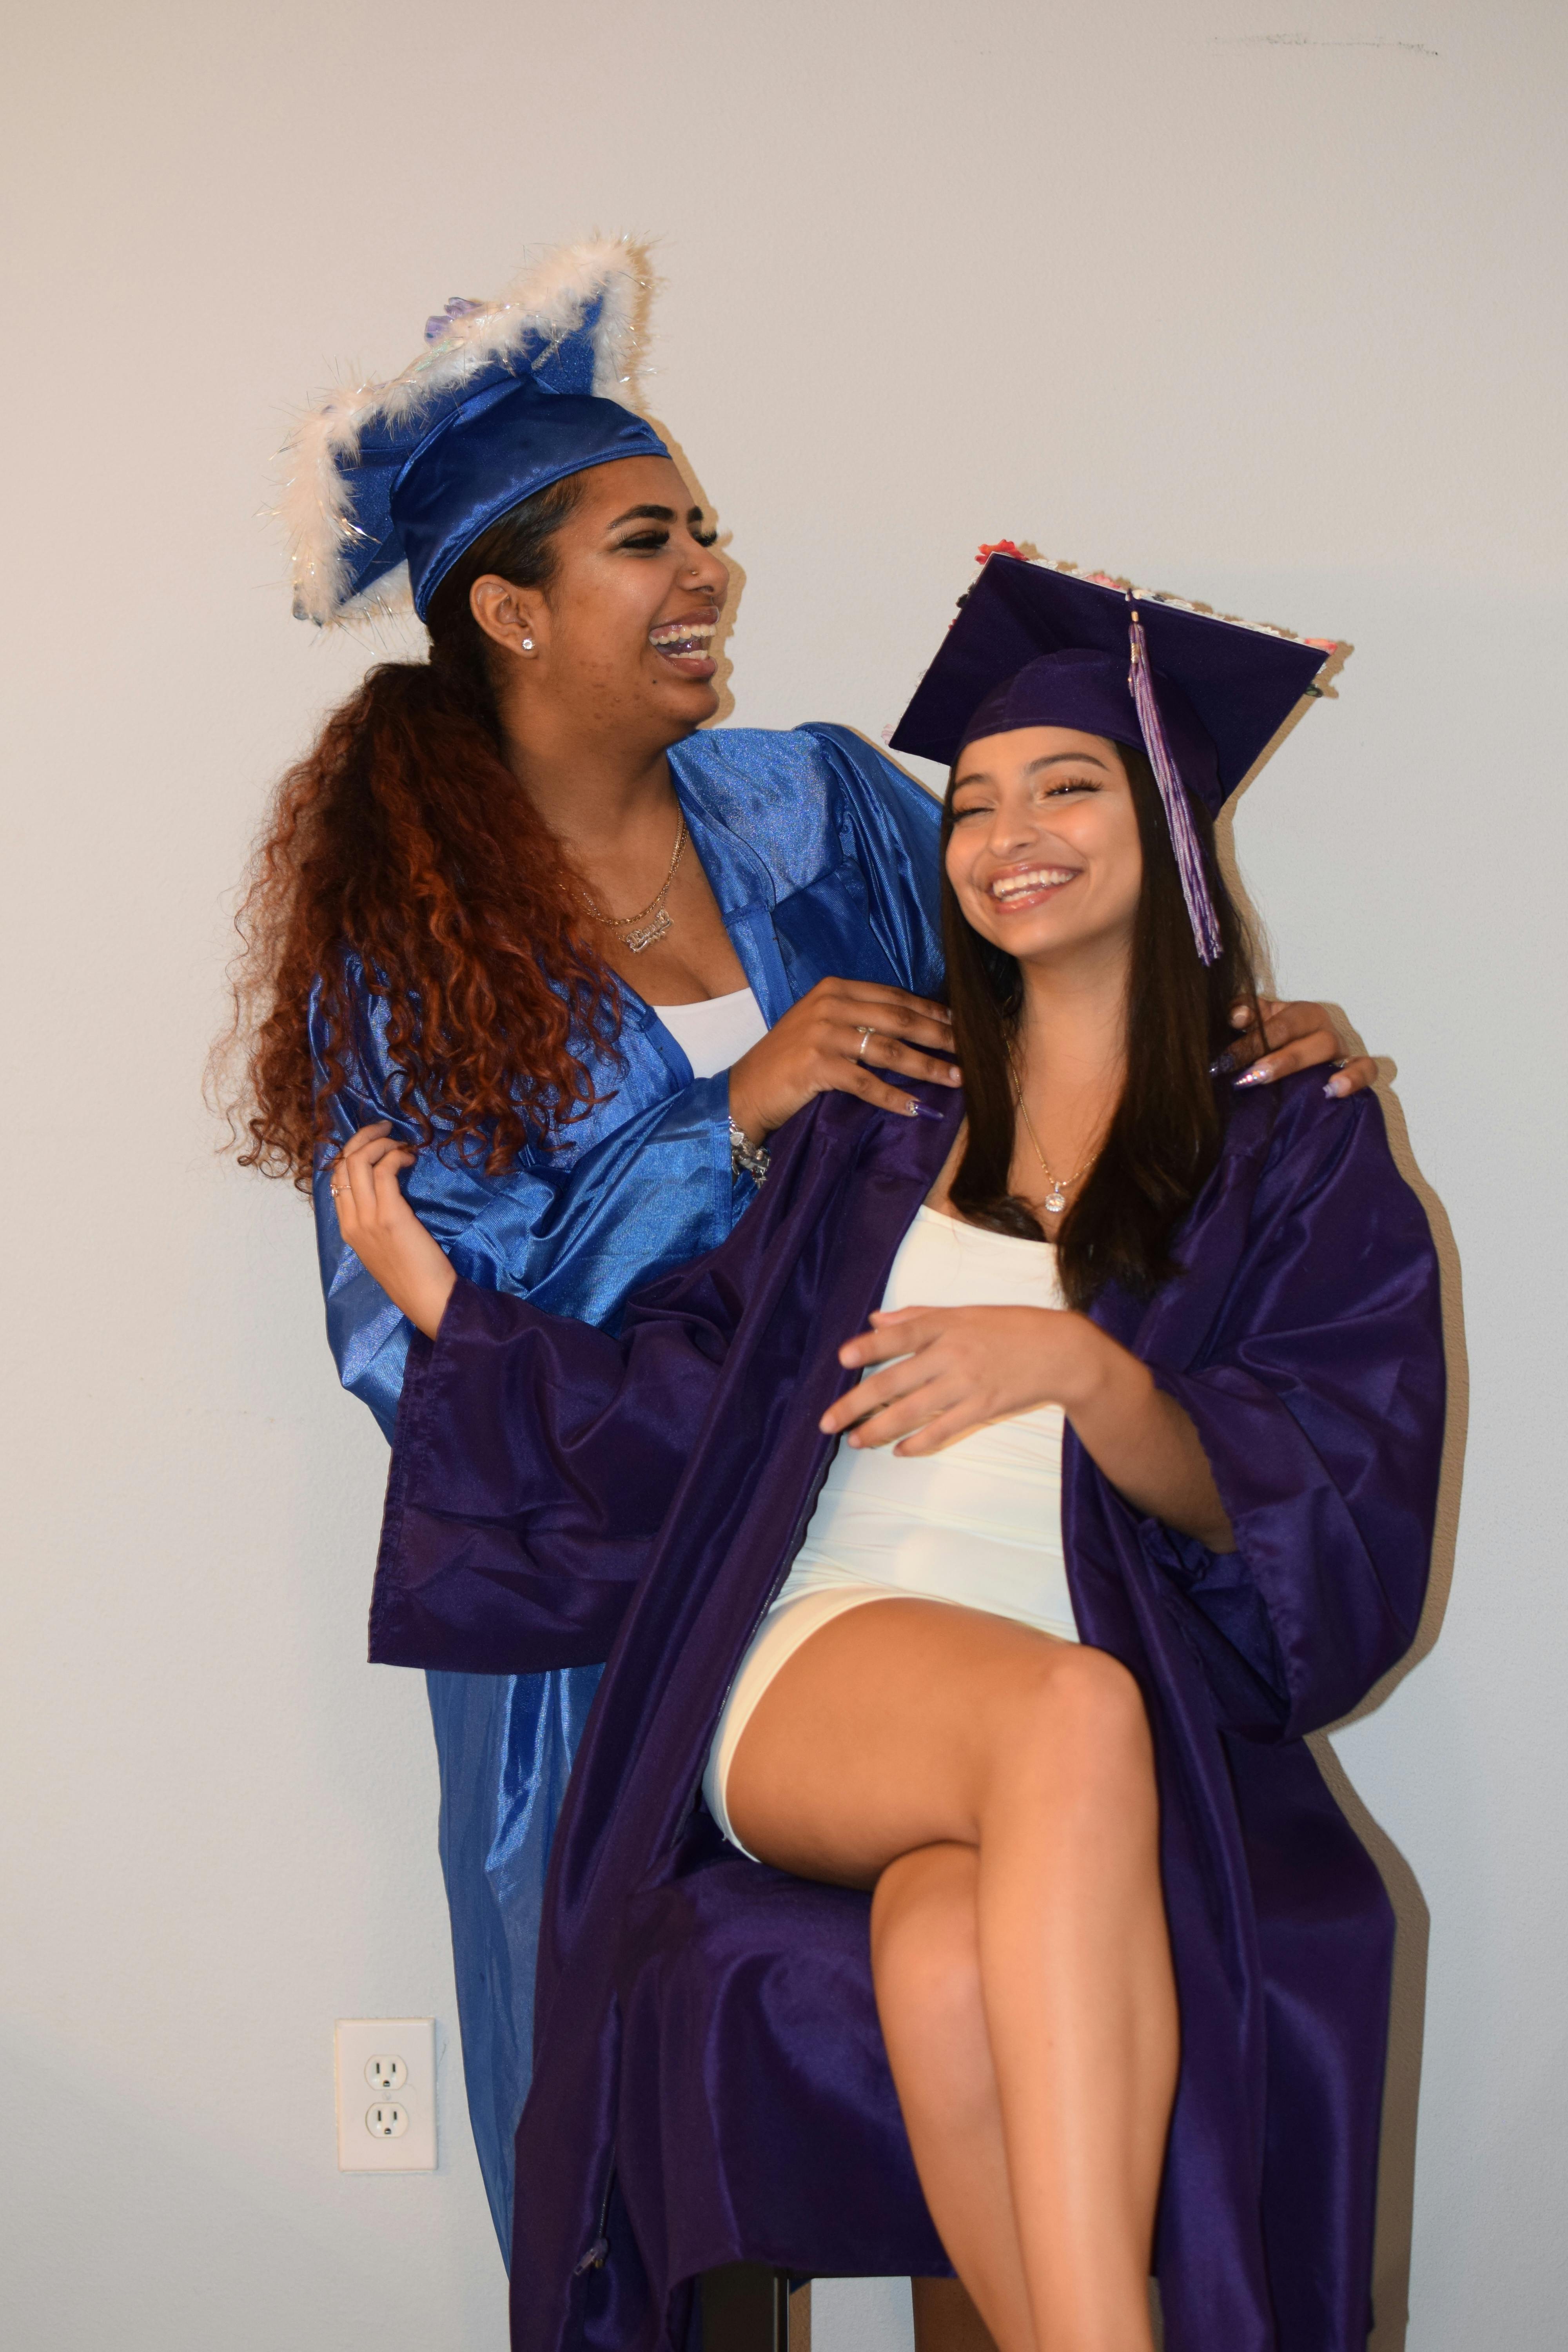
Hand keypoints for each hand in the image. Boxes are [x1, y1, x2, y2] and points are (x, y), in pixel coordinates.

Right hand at [329, 1121, 456, 1340]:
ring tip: (400, 1142)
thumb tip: (385, 1187)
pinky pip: (384, 1171)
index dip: (350, 1152)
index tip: (373, 1142)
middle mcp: (351, 1221)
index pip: (334, 1179)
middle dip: (362, 1138)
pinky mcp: (390, 1215)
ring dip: (380, 1143)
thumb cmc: (413, 1274)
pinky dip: (396, 1156)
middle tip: (386, 1128)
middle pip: (341, 1164)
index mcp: (346, 1228)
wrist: (426, 1298)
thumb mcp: (383, 1245)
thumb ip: (375, 1219)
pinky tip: (410, 1159)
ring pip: (358, 1162)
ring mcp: (367, 1218)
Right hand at [728, 979, 960, 1143]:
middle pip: (899, 1019)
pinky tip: (916, 1108)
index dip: (933, 1012)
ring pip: (889, 1050)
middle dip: (940, 1037)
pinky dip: (894, 1097)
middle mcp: (830, 1005)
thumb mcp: (823, 1025)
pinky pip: (866, 1083)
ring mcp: (822, 1034)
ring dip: (926, 1067)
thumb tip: (914, 1027)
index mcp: (835, 989)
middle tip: (971, 1053)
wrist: (746, 1089)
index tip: (963, 1026)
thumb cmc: (790, 1060)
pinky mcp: (816, 1065)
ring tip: (955, 1080)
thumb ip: (860, 1018)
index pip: (895, 996)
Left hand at [819, 1302, 1101, 1457]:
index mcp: (947, 1325)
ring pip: (914, 1411)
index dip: (870, 1346)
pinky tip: (900, 1450)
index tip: (842, 1358)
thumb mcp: (965, 1312)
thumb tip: (874, 1320)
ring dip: (881, 1428)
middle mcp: (953, 1353)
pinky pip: (944, 1429)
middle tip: (828, 1421)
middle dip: (858, 1403)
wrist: (1061, 1351)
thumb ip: (919, 1316)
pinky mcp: (983, 1407)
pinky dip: (920, 1442)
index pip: (901, 1334)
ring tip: (856, 1441)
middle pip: (896, 1380)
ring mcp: (968, 1383)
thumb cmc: (1010, 1328)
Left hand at [1225, 998, 1376, 1097]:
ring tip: (1276, 1080)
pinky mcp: (1357, 1069)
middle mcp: (1322, 1027)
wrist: (1297, 1056)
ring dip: (1300, 1063)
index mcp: (1300, 1013)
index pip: (1278, 1023)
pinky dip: (1354, 1077)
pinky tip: (1333, 1091)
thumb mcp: (1258, 1024)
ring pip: (1329, 1048)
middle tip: (1251, 1075)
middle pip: (1302, 1032)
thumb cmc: (1275, 1042)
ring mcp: (1341, 1049)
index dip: (1252, 1040)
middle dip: (1276, 1055)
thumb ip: (1243, 1013)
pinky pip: (1366, 1069)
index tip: (1227, 1061)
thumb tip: (1238, 1016)